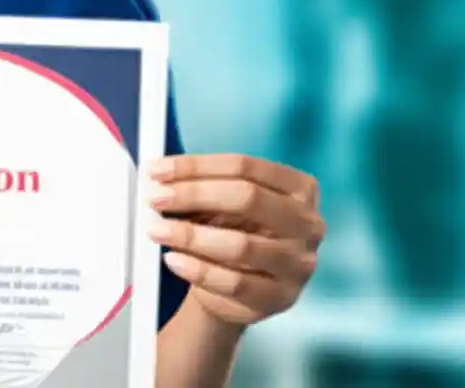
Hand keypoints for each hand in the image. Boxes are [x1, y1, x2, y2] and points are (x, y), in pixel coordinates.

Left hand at [146, 154, 325, 326]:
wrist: (237, 290)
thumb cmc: (232, 233)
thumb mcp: (223, 205)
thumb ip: (199, 186)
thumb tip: (159, 175)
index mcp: (300, 189)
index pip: (245, 167)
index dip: (196, 166)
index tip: (158, 170)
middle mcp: (308, 224)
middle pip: (248, 198)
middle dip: (194, 194)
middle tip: (156, 197)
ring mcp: (298, 264)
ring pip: (241, 244)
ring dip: (190, 235)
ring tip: (157, 230)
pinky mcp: (280, 297)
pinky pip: (234, 283)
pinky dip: (198, 269)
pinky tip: (173, 259)